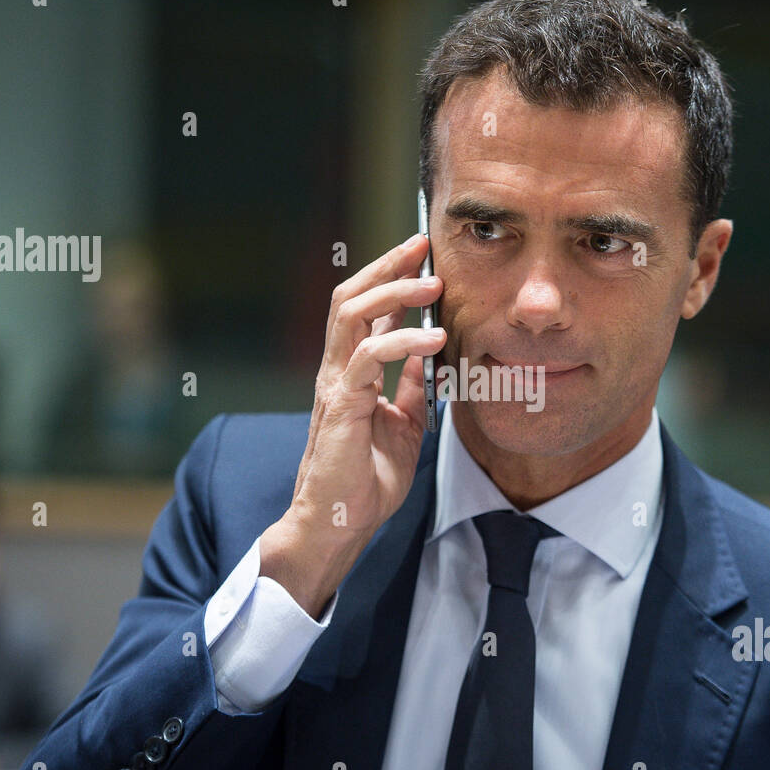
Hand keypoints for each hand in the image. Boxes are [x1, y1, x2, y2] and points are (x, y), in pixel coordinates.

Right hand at [259, 233, 443, 616]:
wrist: (339, 522)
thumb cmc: (366, 480)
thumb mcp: (403, 425)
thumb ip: (411, 387)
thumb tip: (428, 354)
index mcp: (351, 372)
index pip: (365, 309)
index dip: (391, 276)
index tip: (423, 254)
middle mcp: (336, 369)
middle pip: (352, 296)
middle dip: (387, 266)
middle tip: (423, 246)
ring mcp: (335, 384)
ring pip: (353, 314)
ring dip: (395, 292)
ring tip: (433, 285)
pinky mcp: (340, 404)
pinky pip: (367, 357)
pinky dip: (401, 341)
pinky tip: (434, 340)